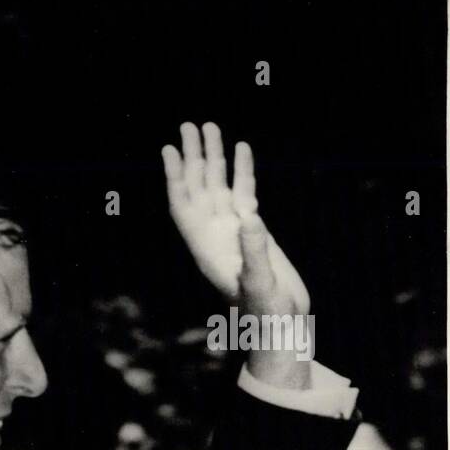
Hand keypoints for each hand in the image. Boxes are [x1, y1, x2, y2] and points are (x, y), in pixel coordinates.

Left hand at [162, 122, 308, 317]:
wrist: (281, 324)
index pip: (183, 205)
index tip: (169, 150)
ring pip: (219, 185)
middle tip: (188, 125)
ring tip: (210, 126)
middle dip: (192, 156)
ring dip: (213, 157)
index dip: (175, 177)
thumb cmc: (264, 312)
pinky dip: (242, 171)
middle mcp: (214, 234)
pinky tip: (242, 148)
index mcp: (206, 246)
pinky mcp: (254, 230)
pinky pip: (244, 193)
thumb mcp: (258, 283)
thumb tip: (248, 216)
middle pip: (197, 187)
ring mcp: (233, 230)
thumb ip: (253, 251)